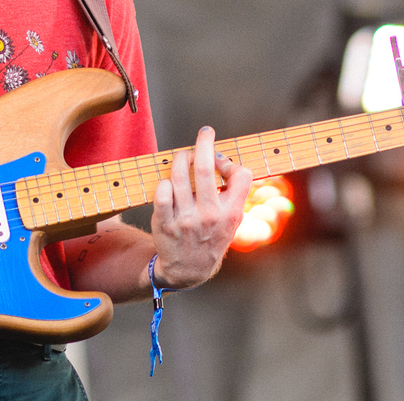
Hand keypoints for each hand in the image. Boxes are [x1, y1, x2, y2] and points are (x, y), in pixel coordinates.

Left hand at [149, 126, 251, 289]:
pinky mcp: (165, 223)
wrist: (189, 271)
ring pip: (180, 176)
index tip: (223, 163)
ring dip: (181, 159)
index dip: (232, 163)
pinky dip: (164, 182)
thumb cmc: (212, 238)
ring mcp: (185, 220)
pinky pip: (161, 193)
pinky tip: (168, 182)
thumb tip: (221, 159)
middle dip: (205, 143)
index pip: (242, 176)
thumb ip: (232, 194)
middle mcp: (210, 216)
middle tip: (206, 132)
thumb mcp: (232, 221)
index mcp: (231, 213)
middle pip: (206, 168)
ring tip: (184, 156)